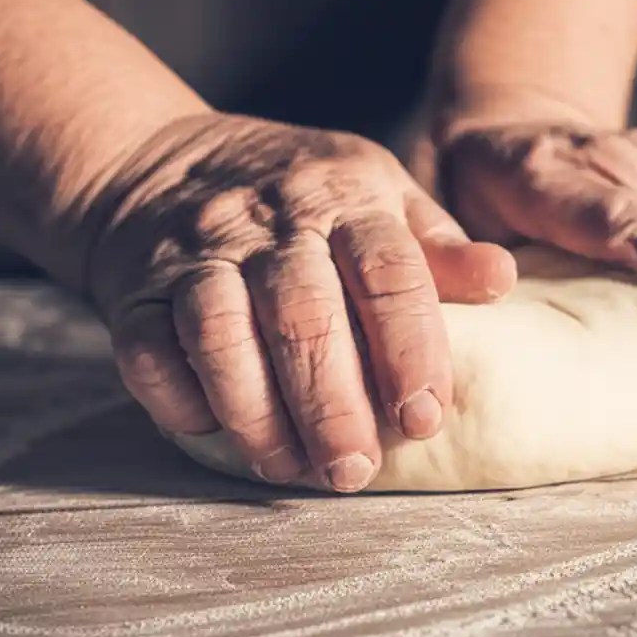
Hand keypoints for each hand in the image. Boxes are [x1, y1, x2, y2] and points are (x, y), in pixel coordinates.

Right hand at [83, 113, 515, 491]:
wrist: (157, 165)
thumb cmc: (292, 195)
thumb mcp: (373, 193)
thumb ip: (431, 246)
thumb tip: (501, 280)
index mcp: (343, 197)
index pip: (385, 270)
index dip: (409, 348)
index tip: (425, 418)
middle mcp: (267, 225)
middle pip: (302, 315)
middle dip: (332, 404)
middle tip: (354, 471)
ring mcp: (194, 257)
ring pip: (220, 336)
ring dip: (257, 414)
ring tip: (289, 468)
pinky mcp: (135, 292)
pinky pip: (147, 350)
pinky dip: (178, 398)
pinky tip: (212, 429)